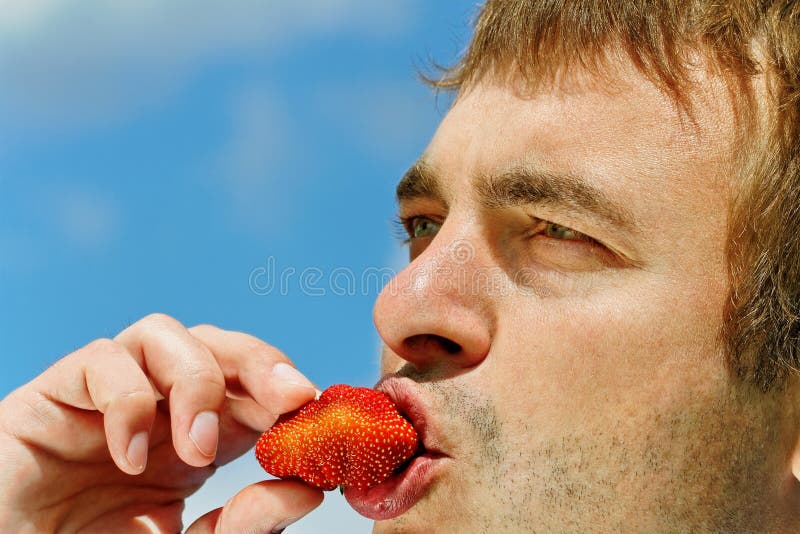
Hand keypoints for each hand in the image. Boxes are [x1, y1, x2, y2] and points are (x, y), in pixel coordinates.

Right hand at [0, 314, 322, 532]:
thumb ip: (246, 522)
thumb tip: (308, 488)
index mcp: (194, 439)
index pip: (250, 386)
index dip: (286, 386)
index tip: (315, 407)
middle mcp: (155, 408)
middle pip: (216, 343)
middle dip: (260, 362)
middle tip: (290, 398)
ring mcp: (105, 398)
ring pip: (162, 333)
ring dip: (197, 381)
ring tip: (200, 451)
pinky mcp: (53, 397)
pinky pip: (98, 361)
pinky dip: (127, 402)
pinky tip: (132, 459)